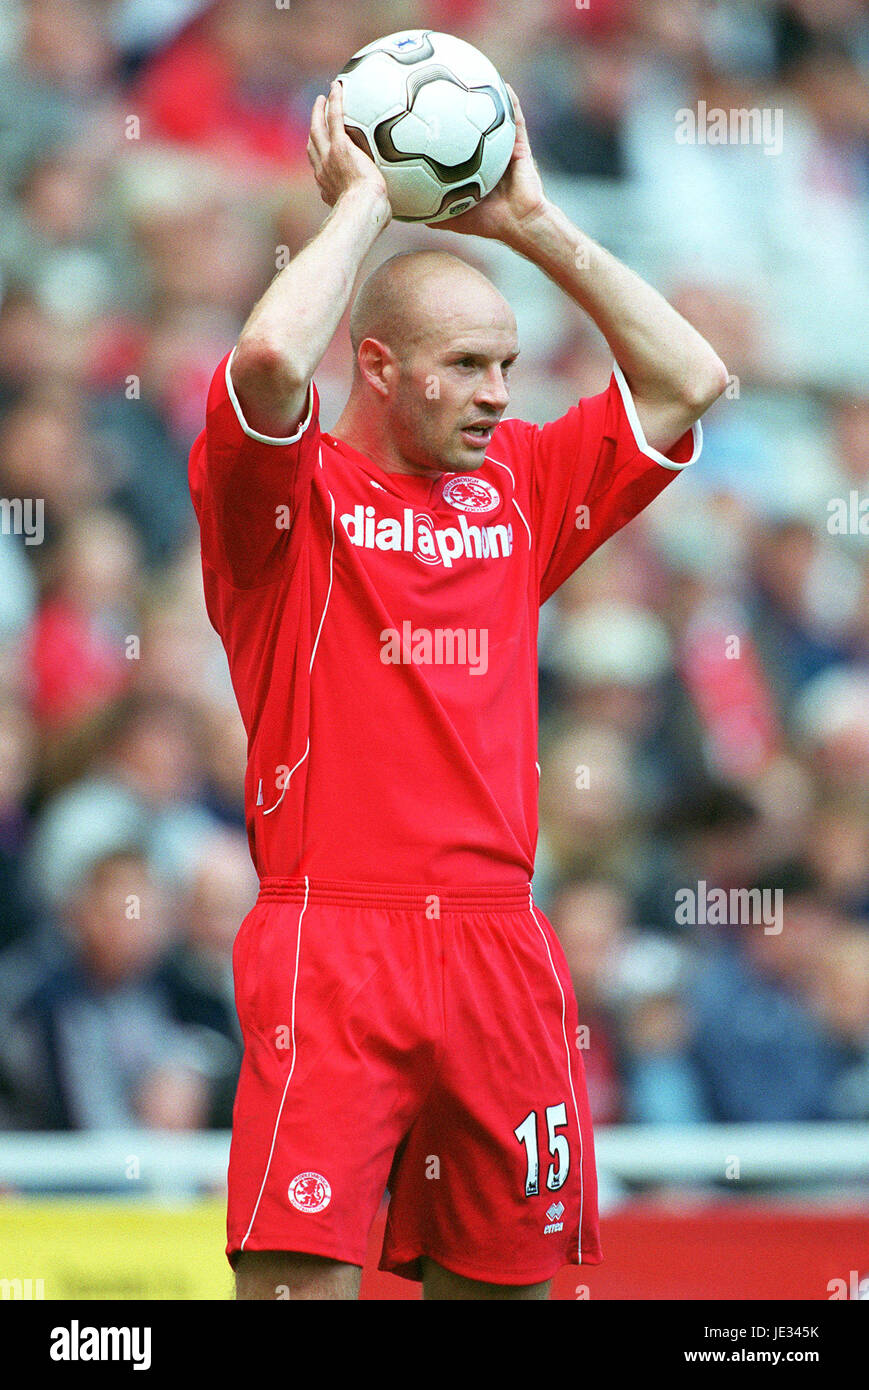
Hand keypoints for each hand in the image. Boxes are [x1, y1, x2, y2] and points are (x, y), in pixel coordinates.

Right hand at [307, 81, 390, 214]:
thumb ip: (376, 208)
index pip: (320, 170)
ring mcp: (329, 157)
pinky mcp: (340, 146)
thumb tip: (389, 211)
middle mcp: (323, 171)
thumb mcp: (371, 215)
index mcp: (328, 187)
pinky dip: (334, 101)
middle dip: (313, 131)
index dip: (320, 158)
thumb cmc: (370, 218)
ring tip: (323, 98)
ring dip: (318, 112)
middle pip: (312, 146)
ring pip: (317, 128)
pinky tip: (337, 86)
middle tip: (316, 118)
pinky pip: (335, 117)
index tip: (324, 152)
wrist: (363, 210)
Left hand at [426, 84, 547, 241]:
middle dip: (456, 99)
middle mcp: (486, 151)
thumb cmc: (488, 222)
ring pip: (492, 114)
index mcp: (470, 164)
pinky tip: (503, 85)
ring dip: (484, 93)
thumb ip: (426, 210)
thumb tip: (397, 205)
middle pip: (469, 120)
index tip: (418, 107)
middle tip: (438, 79)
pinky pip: (516, 119)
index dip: (436, 124)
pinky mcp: (520, 145)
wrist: (520, 225)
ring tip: (472, 70)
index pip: (451, 140)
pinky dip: (512, 102)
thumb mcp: (449, 216)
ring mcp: (503, 147)